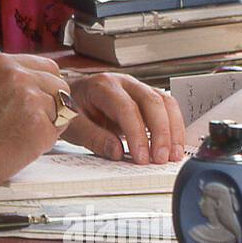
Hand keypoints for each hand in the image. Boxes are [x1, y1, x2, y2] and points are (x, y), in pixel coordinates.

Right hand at [0, 53, 71, 186]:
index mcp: (3, 63)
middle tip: (27, 124)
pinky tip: (18, 146)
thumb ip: (11, 82)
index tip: (37, 102)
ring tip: (17, 135)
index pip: (49, 68)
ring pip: (62, 111)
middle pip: (60, 88)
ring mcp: (30, 100)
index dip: (46, 88)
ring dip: (47, 124)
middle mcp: (19, 76)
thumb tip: (44, 89)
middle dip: (51, 106)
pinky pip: (56, 132)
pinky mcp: (39, 126)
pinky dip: (42, 143)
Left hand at [63, 73, 185, 163]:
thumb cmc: (70, 110)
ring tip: (172, 156)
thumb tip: (118, 152)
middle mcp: (124, 83)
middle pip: (152, 101)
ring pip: (165, 102)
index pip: (126, 108)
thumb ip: (93, 137)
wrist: (67, 97)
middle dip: (160, 132)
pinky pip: (166, 108)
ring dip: (172, 130)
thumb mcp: (72, 125)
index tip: (141, 157)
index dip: (136, 133)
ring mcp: (137, 88)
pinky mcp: (145, 98)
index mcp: (103, 86)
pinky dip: (174, 127)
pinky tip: (174, 146)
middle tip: (160, 159)